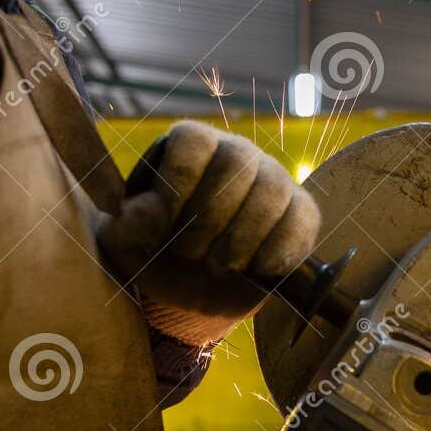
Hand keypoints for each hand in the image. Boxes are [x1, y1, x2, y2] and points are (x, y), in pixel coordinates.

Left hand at [96, 121, 320, 345]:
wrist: (195, 289)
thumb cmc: (159, 255)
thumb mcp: (128, 244)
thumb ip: (128, 225)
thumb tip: (153, 210)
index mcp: (192, 146)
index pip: (194, 141)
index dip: (179, 184)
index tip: (166, 224)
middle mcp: (237, 153)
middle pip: (238, 162)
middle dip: (210, 218)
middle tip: (190, 254)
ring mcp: (274, 180)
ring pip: (273, 189)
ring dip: (242, 237)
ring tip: (219, 266)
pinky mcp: (301, 213)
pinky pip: (302, 219)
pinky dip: (279, 249)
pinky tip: (256, 269)